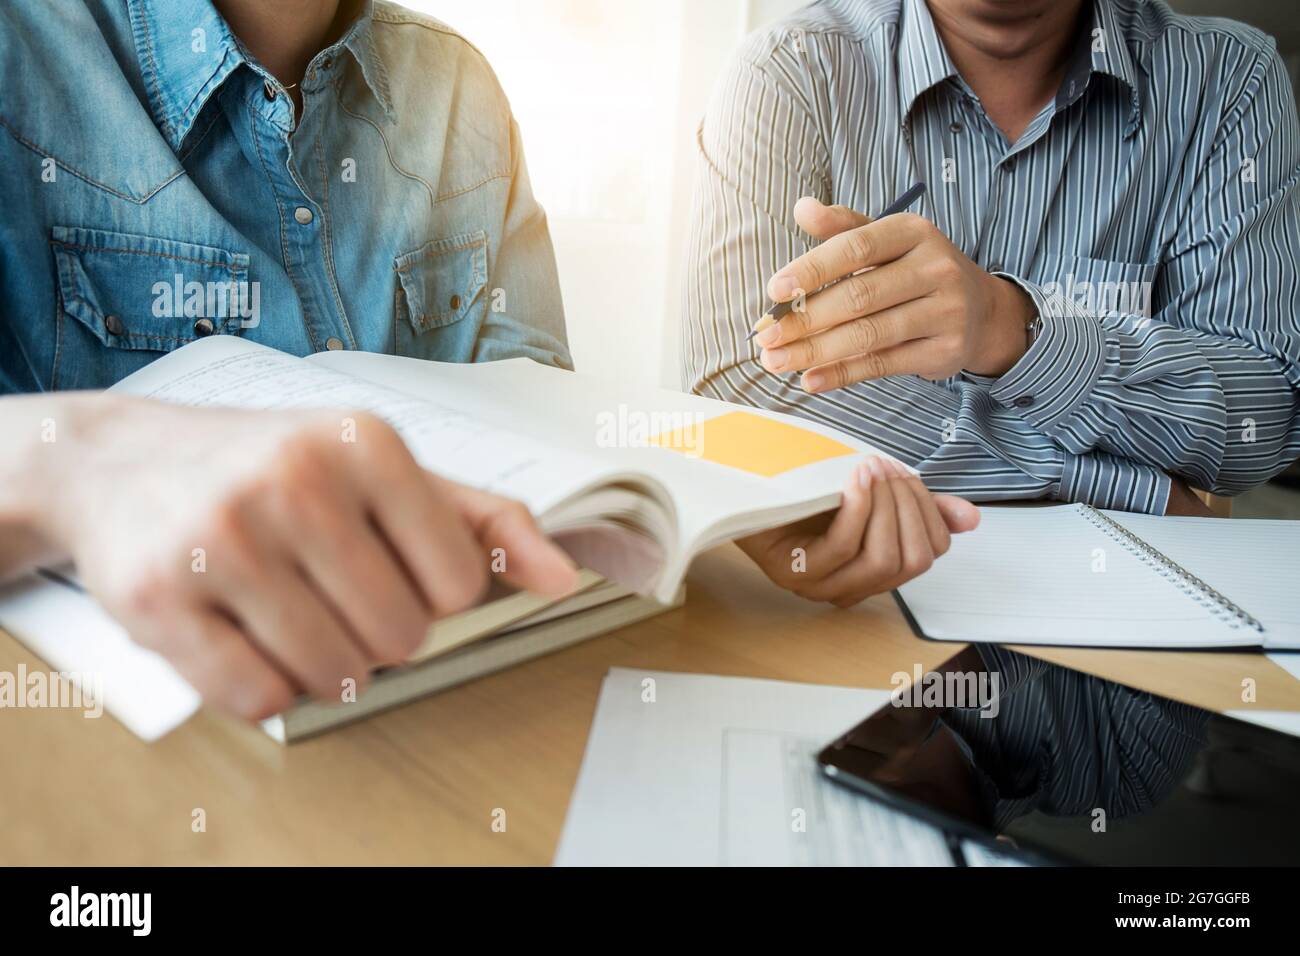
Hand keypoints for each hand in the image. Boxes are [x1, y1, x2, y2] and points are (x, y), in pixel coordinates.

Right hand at [33, 398, 576, 720]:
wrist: (115, 461)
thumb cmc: (268, 467)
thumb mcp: (379, 469)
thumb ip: (481, 520)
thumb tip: (563, 576)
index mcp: (366, 444)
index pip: (461, 584)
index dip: (432, 593)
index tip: (390, 565)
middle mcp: (296, 481)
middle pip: (403, 637)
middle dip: (378, 633)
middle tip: (332, 591)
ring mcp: (224, 539)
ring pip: (335, 674)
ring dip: (323, 664)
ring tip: (289, 612)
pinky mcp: (161, 598)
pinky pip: (259, 699)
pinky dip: (264, 686)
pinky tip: (243, 635)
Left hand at [735, 456, 978, 606]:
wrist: (745, 480)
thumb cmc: (805, 489)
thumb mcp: (869, 491)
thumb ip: (916, 506)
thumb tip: (971, 519)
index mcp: (871, 571)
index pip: (928, 555)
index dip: (930, 514)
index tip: (910, 477)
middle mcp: (849, 587)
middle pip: (911, 561)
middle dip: (910, 508)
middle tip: (892, 468)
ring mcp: (818, 584)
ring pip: (882, 559)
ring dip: (886, 506)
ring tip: (873, 467)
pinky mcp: (792, 572)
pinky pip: (842, 548)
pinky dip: (859, 507)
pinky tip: (856, 477)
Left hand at [754, 198, 1036, 390]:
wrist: (981, 312)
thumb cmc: (915, 270)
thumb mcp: (886, 240)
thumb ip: (843, 228)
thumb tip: (802, 208)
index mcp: (914, 232)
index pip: (855, 247)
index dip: (811, 269)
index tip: (773, 290)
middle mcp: (935, 268)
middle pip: (858, 297)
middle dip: (804, 320)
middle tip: (765, 336)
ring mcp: (945, 311)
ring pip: (868, 335)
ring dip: (815, 352)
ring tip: (776, 361)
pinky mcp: (944, 350)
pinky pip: (883, 364)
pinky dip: (841, 374)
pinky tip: (809, 379)